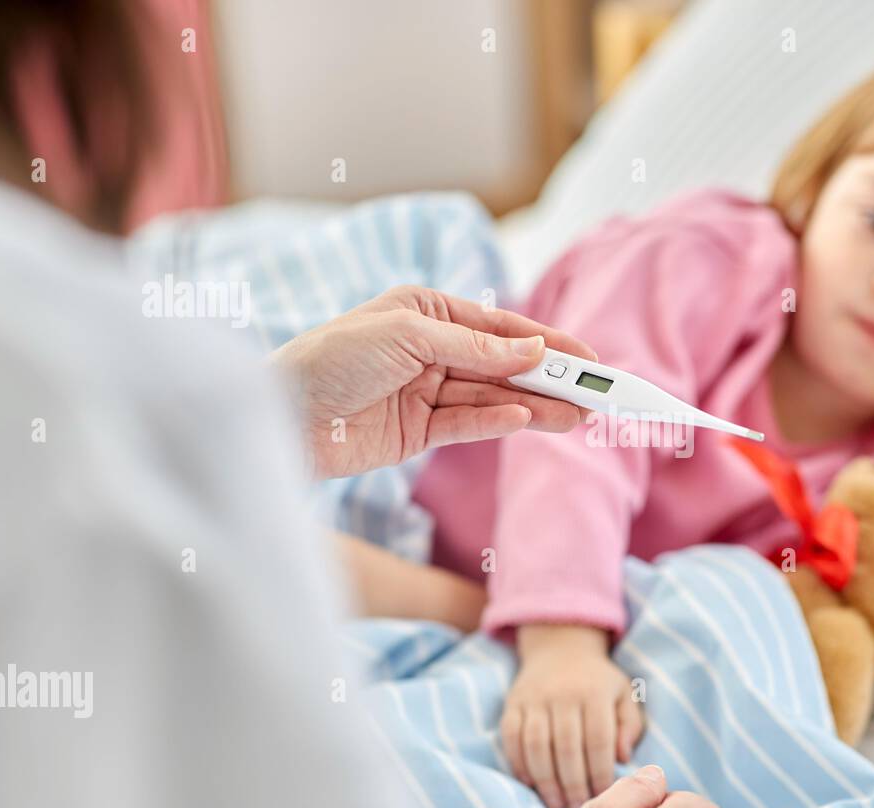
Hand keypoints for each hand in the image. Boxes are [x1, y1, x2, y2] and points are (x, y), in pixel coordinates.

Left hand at [269, 285, 596, 478]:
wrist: (277, 416)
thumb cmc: (330, 359)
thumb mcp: (406, 337)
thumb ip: (475, 348)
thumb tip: (535, 352)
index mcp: (426, 310)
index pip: (501, 328)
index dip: (548, 342)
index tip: (589, 358)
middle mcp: (430, 348)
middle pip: (504, 365)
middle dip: (550, 379)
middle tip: (597, 395)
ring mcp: (425, 391)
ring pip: (493, 397)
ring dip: (534, 407)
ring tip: (578, 418)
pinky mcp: (416, 431)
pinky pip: (467, 424)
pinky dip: (496, 423)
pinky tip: (525, 421)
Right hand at [501, 625, 644, 807]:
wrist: (560, 648)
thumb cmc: (598, 681)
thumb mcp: (624, 694)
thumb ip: (630, 725)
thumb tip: (622, 757)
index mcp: (595, 692)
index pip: (598, 739)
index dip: (600, 771)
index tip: (603, 794)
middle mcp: (563, 693)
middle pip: (566, 746)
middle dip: (573, 783)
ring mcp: (535, 698)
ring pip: (537, 745)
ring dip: (546, 780)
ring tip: (556, 802)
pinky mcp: (513, 704)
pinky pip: (512, 738)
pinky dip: (519, 764)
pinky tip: (531, 783)